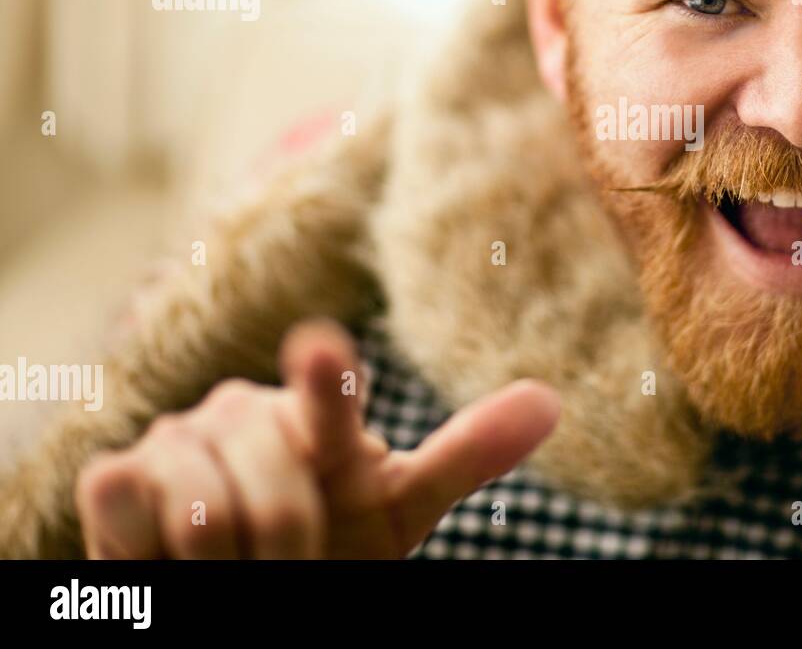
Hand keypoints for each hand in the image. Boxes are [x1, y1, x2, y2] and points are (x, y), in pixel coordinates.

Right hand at [75, 320, 560, 557]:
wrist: (239, 582)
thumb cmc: (327, 539)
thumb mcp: (397, 506)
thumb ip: (464, 455)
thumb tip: (552, 401)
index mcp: (320, 420)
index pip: (330, 399)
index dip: (326, 383)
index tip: (323, 351)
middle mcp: (248, 413)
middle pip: (278, 502)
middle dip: (287, 558)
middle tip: (285, 566)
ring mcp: (178, 437)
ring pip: (205, 517)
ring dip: (223, 570)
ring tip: (227, 563)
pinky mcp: (116, 473)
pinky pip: (129, 510)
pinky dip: (152, 557)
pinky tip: (165, 554)